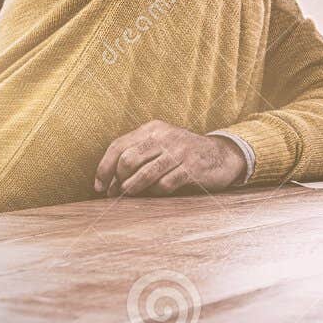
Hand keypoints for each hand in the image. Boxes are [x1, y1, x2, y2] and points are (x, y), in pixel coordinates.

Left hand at [93, 120, 246, 197]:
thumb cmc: (183, 154)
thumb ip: (137, 155)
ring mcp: (180, 151)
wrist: (222, 156)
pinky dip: (156, 192)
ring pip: (144, 174)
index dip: (104, 168)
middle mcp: (165, 136)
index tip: (100, 186)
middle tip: (120, 192)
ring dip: (133, 189)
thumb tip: (107, 183)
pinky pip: (164, 185)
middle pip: (128, 160)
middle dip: (119, 180)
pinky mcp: (192, 168)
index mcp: (153, 128)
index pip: (118, 146)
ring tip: (132, 194)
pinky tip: (158, 191)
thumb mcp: (160, 144)